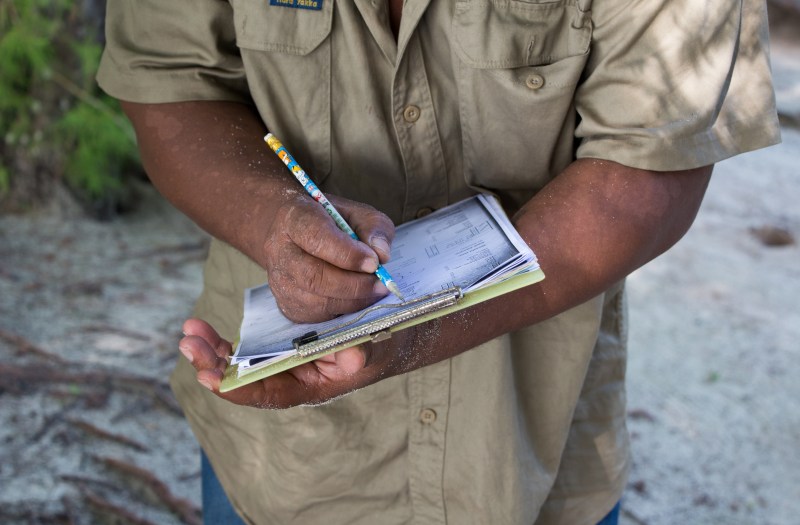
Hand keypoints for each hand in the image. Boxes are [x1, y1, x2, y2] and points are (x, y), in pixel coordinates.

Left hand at [179, 318, 401, 407]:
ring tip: (189, 331)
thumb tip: (348, 354)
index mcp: (309, 387)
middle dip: (214, 365)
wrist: (380, 334)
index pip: (270, 395)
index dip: (242, 390)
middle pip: (244, 380)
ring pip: (237, 364)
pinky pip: (242, 349)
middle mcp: (289, 380)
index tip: (215, 381)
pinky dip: (221, 340)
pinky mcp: (275, 348)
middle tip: (189, 346)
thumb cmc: (377, 343)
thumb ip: (359, 351)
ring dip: (210, 350)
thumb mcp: (373, 347)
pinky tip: (200, 329)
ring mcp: (279, 365)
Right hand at [261, 192, 395, 322]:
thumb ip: (374, 227)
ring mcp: (279, 281)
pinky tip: (356, 299)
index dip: (347, 254)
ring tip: (373, 291)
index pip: (316, 238)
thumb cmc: (331, 221)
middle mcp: (279, 250)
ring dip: (352, 301)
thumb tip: (381, 255)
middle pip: (313, 276)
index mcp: (295, 218)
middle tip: (380, 284)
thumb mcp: (357, 213)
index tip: (374, 262)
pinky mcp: (287, 304)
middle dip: (353, 285)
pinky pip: (317, 316)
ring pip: (316, 301)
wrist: (296, 234)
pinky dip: (343, 311)